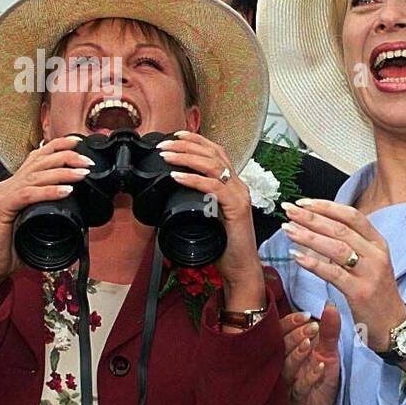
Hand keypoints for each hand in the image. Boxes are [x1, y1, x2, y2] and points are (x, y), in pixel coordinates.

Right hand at [0, 135, 92, 313]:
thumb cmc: (10, 249)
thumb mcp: (36, 226)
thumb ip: (50, 214)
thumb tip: (76, 214)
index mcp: (14, 186)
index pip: (36, 158)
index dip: (57, 146)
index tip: (79, 143)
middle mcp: (6, 186)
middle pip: (38, 161)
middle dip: (66, 156)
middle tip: (88, 161)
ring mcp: (1, 195)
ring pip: (35, 176)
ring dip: (62, 172)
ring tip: (83, 173)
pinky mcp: (0, 208)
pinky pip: (27, 195)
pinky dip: (48, 191)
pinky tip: (65, 191)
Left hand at [157, 131, 264, 306]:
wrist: (241, 268)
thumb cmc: (223, 245)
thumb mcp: (206, 218)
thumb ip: (197, 202)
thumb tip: (174, 192)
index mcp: (232, 186)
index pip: (217, 153)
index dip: (197, 141)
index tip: (175, 136)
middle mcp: (239, 186)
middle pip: (214, 154)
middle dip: (187, 145)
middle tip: (164, 145)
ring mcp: (240, 196)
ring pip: (214, 166)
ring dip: (187, 158)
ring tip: (167, 156)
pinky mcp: (237, 209)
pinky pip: (215, 187)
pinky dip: (194, 180)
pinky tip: (177, 177)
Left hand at [279, 199, 404, 351]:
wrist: (392, 324)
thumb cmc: (376, 292)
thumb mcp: (371, 262)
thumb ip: (352, 244)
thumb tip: (320, 227)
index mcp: (378, 243)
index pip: (352, 217)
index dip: (327, 207)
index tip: (303, 202)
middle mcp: (376, 255)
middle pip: (341, 229)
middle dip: (312, 218)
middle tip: (288, 210)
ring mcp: (370, 273)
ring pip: (336, 248)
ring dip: (309, 236)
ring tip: (288, 229)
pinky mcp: (360, 292)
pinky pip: (332, 273)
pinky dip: (313, 263)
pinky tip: (296, 256)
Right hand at [281, 301, 341, 404]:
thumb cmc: (320, 380)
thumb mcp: (328, 352)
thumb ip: (329, 331)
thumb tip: (331, 305)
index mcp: (287, 352)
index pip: (280, 332)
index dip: (290, 322)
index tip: (306, 315)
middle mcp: (283, 366)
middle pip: (280, 348)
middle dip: (294, 335)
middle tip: (312, 326)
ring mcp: (288, 384)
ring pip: (286, 367)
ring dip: (298, 354)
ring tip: (310, 344)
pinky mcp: (297, 401)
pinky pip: (299, 388)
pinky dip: (310, 377)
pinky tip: (320, 367)